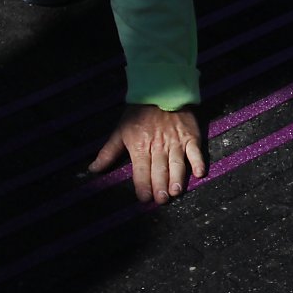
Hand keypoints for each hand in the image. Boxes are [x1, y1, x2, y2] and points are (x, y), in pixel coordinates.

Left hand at [90, 104, 205, 203]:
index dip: (142, 185)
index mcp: (140, 147)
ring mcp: (176, 142)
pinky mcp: (191, 137)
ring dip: (177, 179)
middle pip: (159, 170)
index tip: (144, 198)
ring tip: (176, 192)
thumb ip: (108, 153)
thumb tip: (93, 169)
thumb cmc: (138, 114)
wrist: (160, 92)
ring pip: (177, 164)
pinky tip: (199, 174)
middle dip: (160, 186)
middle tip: (161, 200)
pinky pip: (195, 152)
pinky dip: (198, 162)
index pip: (141, 170)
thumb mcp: (120, 132)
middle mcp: (158, 147)